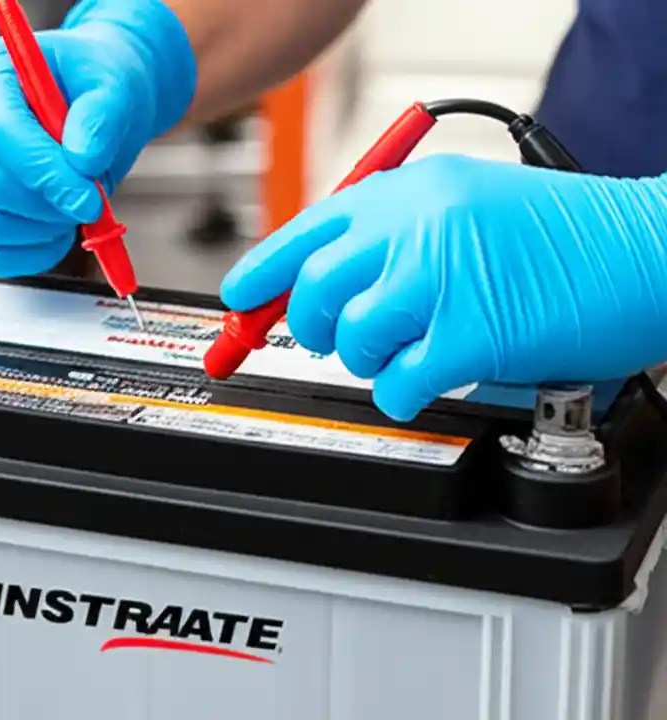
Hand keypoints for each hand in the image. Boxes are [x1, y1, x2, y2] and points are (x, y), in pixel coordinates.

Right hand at [0, 0, 194, 276]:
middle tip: (88, 204)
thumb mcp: (115, 85)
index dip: (43, 171)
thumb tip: (82, 159)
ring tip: (73, 213)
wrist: (94, 104)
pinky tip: (56, 235)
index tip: (88, 198)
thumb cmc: (97, 89)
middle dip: (45, 205)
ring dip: (38, 231)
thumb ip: (101, 115)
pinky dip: (27, 255)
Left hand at [220, 154, 666, 420]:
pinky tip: (427, 383)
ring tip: (406, 353)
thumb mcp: (464, 205)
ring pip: (351, 338)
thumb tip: (316, 282)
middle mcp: (416, 227)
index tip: (238, 302)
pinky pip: (399, 382)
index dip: (259, 275)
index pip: (303, 233)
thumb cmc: (565, 236)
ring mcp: (442, 278)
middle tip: (329, 339)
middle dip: (308, 327)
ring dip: (368, 359)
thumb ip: (391, 236)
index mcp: (407, 193)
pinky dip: (403, 394)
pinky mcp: (471, 334)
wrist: (650, 250)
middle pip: (312, 289)